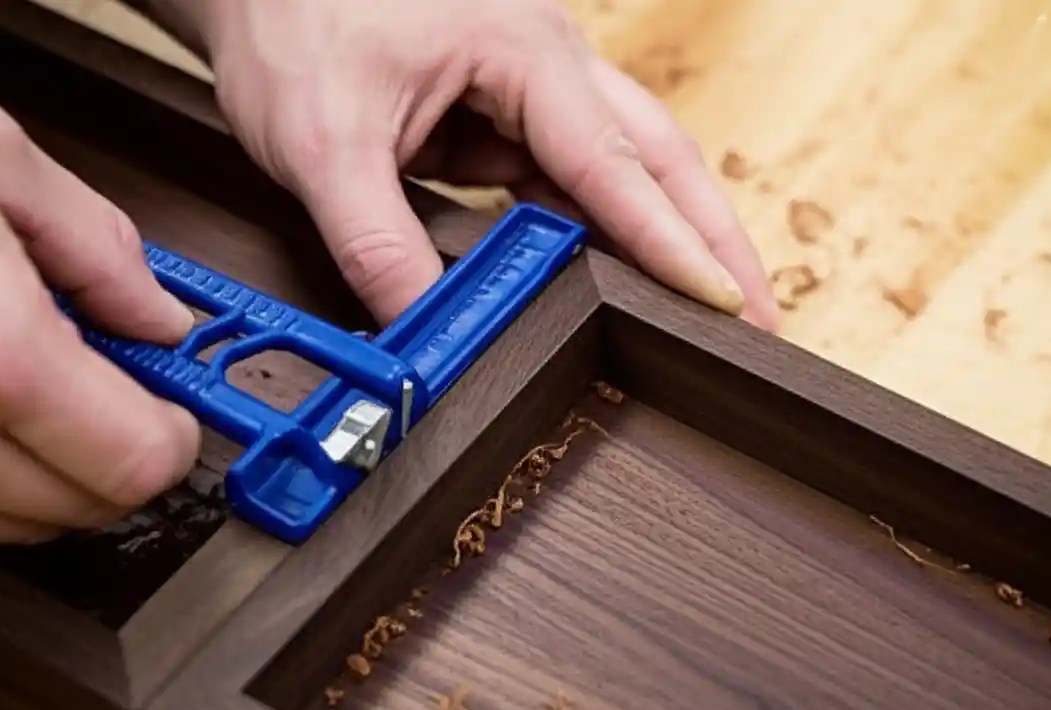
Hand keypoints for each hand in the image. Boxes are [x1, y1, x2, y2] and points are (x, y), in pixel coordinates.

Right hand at [0, 66, 200, 542]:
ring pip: (16, 525)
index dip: (173, 432)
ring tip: (20, 373)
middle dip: (117, 449)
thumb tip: (159, 319)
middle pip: (85, 507)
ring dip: (48, 466)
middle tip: (106, 380)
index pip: (136, 462)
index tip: (172, 400)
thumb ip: (99, 250)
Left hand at [135, 0, 778, 328]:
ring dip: (665, 239)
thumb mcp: (325, 146)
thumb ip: (380, 247)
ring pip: (623, 170)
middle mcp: (548, 64)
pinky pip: (568, 179)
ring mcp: (532, 88)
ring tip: (703, 312)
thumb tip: (429, 336)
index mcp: (523, 52)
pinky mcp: (506, 113)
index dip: (672, 243)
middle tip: (757, 317)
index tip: (721, 305)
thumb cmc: (294, 18)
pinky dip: (596, 230)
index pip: (615, 165)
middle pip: (659, 158)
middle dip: (712, 239)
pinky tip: (614, 278)